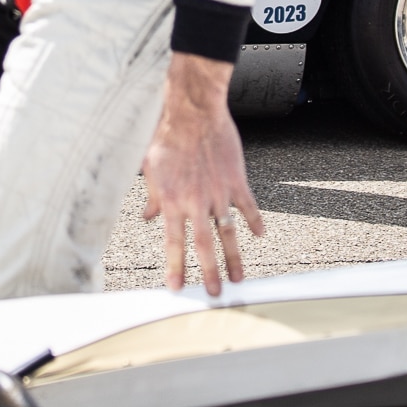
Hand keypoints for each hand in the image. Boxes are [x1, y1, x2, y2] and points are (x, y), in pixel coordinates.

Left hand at [142, 53, 264, 294]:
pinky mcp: (236, 180)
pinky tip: (259, 236)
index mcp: (172, 201)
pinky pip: (248, 206)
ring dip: (233, 258)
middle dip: (209, 273)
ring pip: (228, 233)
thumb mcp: (151, 169)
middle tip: (214, 294)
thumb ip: (152, 197)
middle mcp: (196, 202)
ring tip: (238, 278)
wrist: (193, 112)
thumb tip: (147, 217)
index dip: (175, 267)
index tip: (176, 289)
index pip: (173, 242)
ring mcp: (218, 192)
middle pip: (204, 246)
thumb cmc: (167, 136)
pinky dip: (254, 222)